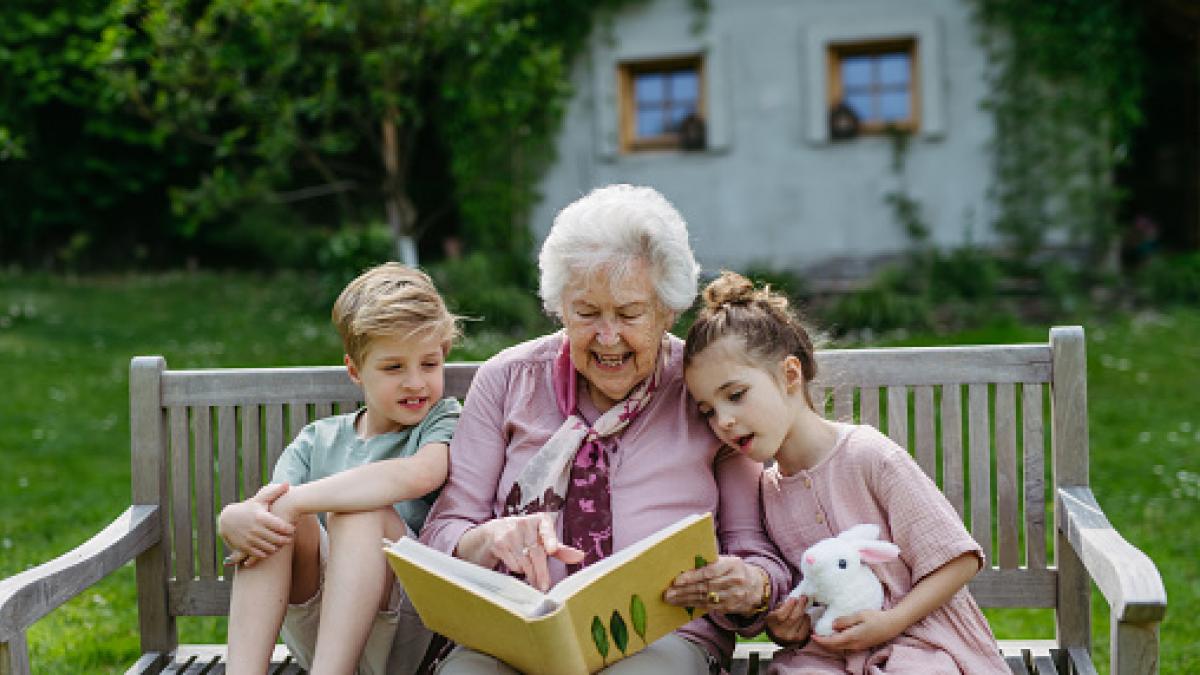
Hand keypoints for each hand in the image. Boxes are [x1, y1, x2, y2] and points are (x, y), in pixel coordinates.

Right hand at [218, 483, 294, 564]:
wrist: (226, 519)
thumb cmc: (248, 508)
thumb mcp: (260, 500)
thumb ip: (274, 492)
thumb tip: (288, 483)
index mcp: (261, 517)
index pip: (281, 526)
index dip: (290, 529)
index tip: (293, 528)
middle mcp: (255, 529)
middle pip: (277, 538)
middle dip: (286, 539)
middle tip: (290, 538)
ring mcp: (249, 539)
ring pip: (269, 547)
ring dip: (277, 547)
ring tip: (282, 543)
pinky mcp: (244, 548)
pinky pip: (260, 554)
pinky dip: (267, 553)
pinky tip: (271, 548)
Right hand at [461, 513, 584, 591]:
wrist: (490, 534)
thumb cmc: (524, 538)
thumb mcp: (541, 540)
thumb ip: (560, 550)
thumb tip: (581, 556)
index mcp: (540, 520)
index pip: (546, 527)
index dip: (549, 539)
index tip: (552, 550)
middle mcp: (524, 522)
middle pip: (536, 552)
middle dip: (541, 572)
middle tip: (544, 587)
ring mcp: (509, 532)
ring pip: (524, 561)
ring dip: (528, 573)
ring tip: (529, 575)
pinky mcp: (498, 543)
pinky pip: (512, 563)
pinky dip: (515, 568)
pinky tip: (514, 564)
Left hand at [663, 556, 766, 615]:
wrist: (756, 587)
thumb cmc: (735, 570)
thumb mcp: (728, 561)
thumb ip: (711, 562)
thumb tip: (686, 563)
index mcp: (733, 564)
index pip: (710, 571)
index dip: (693, 576)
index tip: (677, 580)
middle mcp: (735, 580)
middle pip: (706, 587)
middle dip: (684, 590)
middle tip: (668, 592)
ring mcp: (733, 596)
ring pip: (705, 598)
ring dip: (685, 600)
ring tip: (671, 599)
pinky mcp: (730, 607)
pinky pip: (709, 607)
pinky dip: (694, 605)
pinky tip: (682, 604)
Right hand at [766, 595, 811, 646]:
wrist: (780, 636)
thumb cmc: (777, 620)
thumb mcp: (774, 612)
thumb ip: (781, 606)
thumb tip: (793, 599)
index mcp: (771, 623)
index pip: (780, 615)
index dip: (788, 606)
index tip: (794, 599)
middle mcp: (780, 632)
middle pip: (792, 618)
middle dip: (800, 606)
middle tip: (804, 598)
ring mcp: (790, 637)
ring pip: (800, 622)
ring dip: (803, 612)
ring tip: (803, 608)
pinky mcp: (799, 639)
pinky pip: (806, 627)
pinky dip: (807, 620)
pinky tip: (805, 616)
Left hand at [811, 609, 903, 652]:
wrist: (892, 625)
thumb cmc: (876, 617)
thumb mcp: (860, 615)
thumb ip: (845, 621)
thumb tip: (833, 626)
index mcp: (852, 637)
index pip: (832, 642)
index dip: (821, 640)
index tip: (812, 636)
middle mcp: (854, 645)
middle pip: (834, 647)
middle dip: (823, 643)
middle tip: (814, 636)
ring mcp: (859, 647)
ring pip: (840, 648)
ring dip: (830, 644)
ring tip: (822, 636)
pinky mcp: (862, 645)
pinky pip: (846, 647)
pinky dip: (837, 644)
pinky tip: (835, 637)